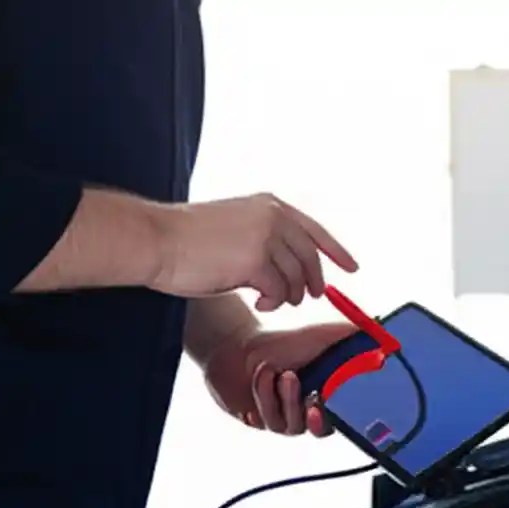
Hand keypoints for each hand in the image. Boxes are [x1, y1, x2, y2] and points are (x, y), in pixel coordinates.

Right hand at [149, 194, 357, 310]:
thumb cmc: (185, 238)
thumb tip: (288, 270)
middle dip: (314, 281)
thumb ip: (264, 240)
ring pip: (296, 278)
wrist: (156, 240)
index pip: (313, 229)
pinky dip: (272, 302)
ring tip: (269, 299)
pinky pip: (279, 292)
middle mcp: (273, 217)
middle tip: (310, 296)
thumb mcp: (234, 227)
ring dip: (288, 295)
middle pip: (310, 257)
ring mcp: (266, 238)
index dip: (336, 250)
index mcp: (269, 205)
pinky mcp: (256, 262)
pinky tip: (258, 301)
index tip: (352, 267)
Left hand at [203, 322, 355, 436]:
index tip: (323, 405)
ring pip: (286, 423)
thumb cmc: (285, 343)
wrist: (244, 345)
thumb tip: (383, 338)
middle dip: (305, 411)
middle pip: (314, 428)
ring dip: (278, 397)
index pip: (340, 420)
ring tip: (273, 371)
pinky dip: (262, 396)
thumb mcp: (323, 336)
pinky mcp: (261, 422)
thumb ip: (353, 337)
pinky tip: (261, 378)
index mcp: (327, 397)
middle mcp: (307, 413)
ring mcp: (283, 419)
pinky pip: (264, 420)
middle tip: (299, 387)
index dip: (335, 419)